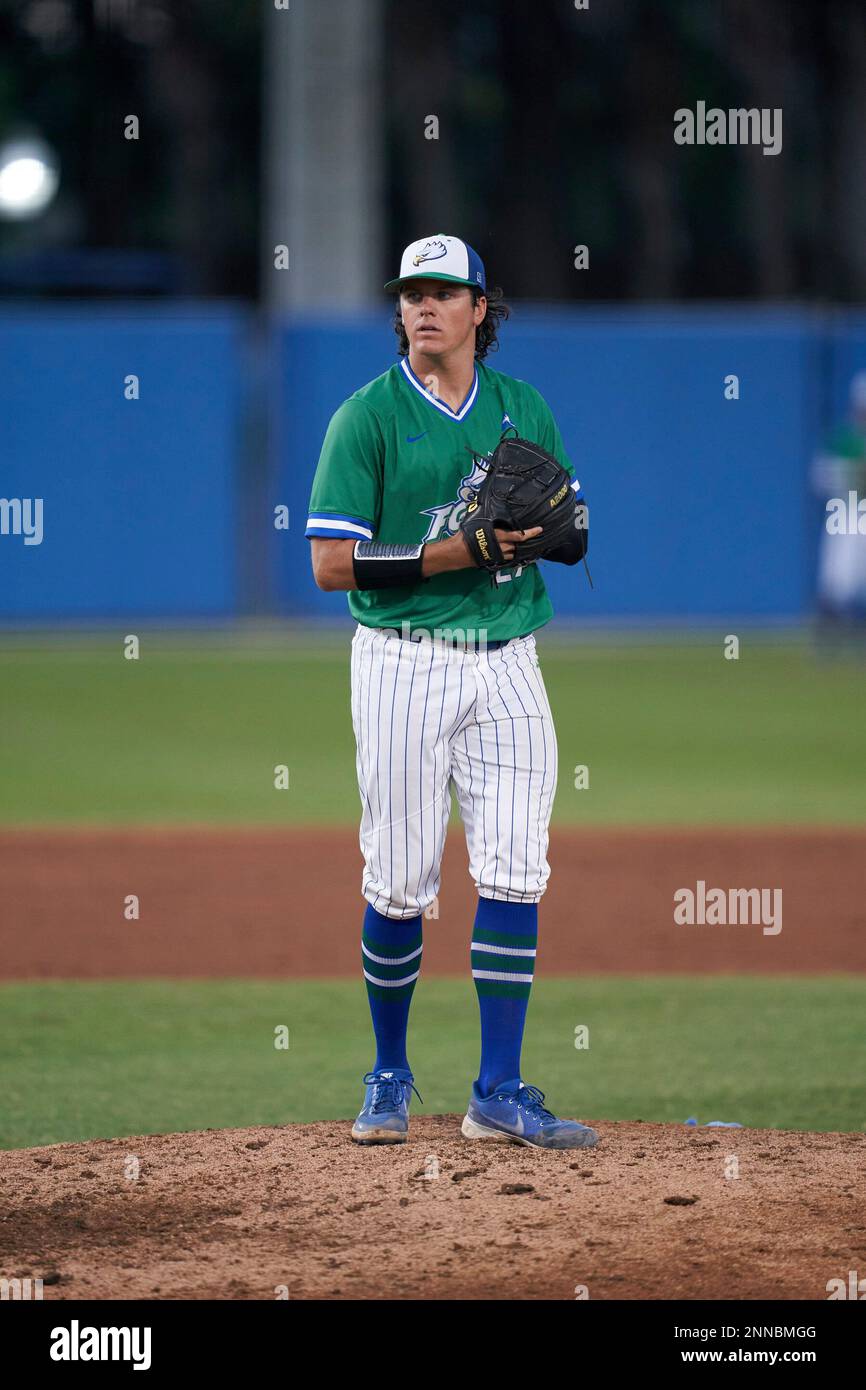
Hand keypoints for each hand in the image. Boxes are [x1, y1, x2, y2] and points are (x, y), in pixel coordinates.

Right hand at [424, 527, 543, 575]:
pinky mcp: (494, 562)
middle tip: (527, 536)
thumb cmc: (466, 534)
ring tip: (516, 544)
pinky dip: (509, 555)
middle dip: (521, 541)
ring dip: (515, 549)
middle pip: (518, 545)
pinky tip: (509, 552)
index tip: (540, 529)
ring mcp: (499, 556)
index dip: (531, 532)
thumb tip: (492, 507)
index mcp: (499, 535)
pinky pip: (506, 559)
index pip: (519, 535)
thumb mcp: (478, 521)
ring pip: (513, 553)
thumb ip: (489, 518)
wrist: (458, 552)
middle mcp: (502, 547)